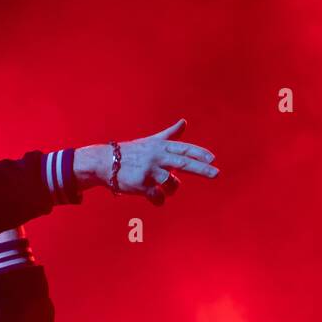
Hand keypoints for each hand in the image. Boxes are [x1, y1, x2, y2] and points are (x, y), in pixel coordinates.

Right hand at [76, 119, 216, 205]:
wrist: (105, 162)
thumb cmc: (131, 153)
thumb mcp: (152, 141)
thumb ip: (170, 134)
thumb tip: (185, 122)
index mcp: (160, 146)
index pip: (184, 149)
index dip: (199, 154)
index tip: (213, 159)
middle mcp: (156, 157)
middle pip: (183, 163)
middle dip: (201, 169)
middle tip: (216, 174)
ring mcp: (149, 171)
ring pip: (171, 183)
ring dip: (172, 189)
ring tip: (164, 188)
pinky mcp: (140, 185)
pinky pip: (157, 196)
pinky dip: (159, 200)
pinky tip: (154, 197)